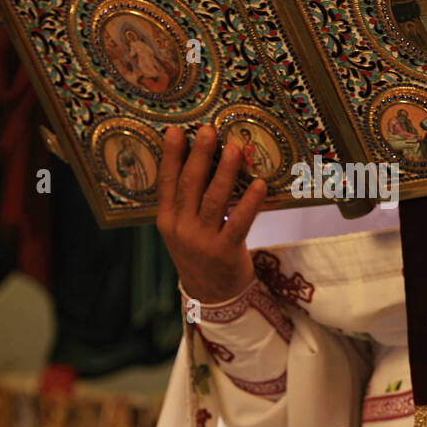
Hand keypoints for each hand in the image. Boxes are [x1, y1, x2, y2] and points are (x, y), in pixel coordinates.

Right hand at [156, 124, 266, 302]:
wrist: (211, 295)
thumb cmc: (199, 253)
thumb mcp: (181, 230)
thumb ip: (186, 202)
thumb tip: (200, 160)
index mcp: (166, 220)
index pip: (167, 182)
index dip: (171, 156)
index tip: (176, 130)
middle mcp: (181, 229)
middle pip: (190, 185)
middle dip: (199, 155)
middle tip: (208, 130)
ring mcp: (202, 241)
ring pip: (214, 199)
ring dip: (225, 171)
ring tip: (234, 148)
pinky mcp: (225, 251)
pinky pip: (239, 222)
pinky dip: (250, 202)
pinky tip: (259, 183)